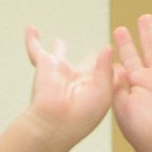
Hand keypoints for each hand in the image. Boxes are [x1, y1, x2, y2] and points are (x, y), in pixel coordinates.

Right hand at [25, 27, 113, 143]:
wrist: (55, 122)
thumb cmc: (81, 115)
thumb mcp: (105, 91)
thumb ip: (107, 68)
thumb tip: (108, 48)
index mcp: (94, 88)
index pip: (105, 74)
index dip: (113, 68)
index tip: (121, 64)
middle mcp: (77, 80)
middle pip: (84, 65)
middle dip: (90, 60)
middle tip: (93, 53)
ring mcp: (60, 72)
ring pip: (59, 56)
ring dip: (59, 49)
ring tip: (59, 42)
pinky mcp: (45, 65)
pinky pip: (36, 49)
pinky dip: (32, 39)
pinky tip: (30, 29)